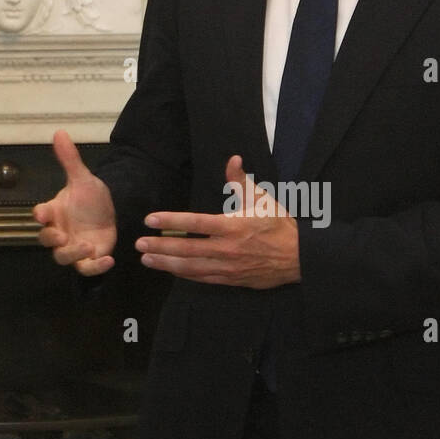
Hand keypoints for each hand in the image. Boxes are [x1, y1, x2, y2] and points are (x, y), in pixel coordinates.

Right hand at [33, 129, 116, 275]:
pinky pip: (86, 269)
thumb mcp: (82, 178)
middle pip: (45, 240)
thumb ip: (69, 159)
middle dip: (51, 239)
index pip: (40, 214)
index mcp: (55, 211)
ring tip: (87, 246)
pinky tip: (108, 259)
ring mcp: (72, 246)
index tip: (42, 213)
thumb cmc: (91, 198)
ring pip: (62, 257)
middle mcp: (60, 231)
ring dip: (72, 253)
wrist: (112, 213)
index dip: (40, 214)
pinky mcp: (88, 259)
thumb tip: (60, 132)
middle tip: (60, 235)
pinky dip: (95, 267)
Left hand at [134, 155, 300, 287]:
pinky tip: (171, 270)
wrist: (300, 258)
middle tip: (139, 243)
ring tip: (147, 259)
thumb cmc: (279, 225)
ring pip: (191, 268)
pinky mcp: (232, 280)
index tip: (150, 219)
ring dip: (167, 263)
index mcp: (233, 226)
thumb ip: (240, 181)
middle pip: (187, 249)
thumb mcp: (261, 199)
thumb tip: (232, 159)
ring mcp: (228, 267)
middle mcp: (227, 248)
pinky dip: (185, 275)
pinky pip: (203, 278)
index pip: (196, 223)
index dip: (171, 220)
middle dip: (161, 246)